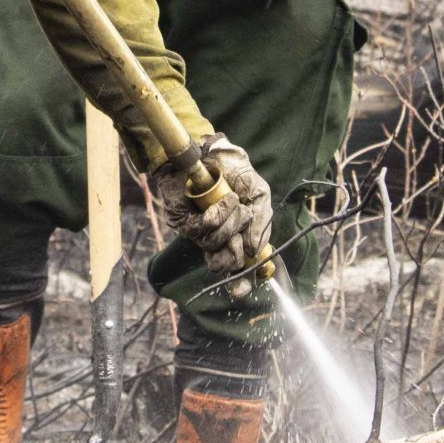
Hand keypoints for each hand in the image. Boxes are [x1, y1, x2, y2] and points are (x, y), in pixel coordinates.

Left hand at [151, 137, 273, 287]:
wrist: (211, 151)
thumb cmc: (235, 173)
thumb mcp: (258, 195)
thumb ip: (261, 223)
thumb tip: (254, 251)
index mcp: (236, 237)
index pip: (237, 270)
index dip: (240, 283)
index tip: (240, 290)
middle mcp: (217, 238)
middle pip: (224, 266)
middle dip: (235, 251)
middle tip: (240, 232)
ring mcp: (199, 232)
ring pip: (213, 246)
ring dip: (228, 224)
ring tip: (232, 201)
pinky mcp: (183, 222)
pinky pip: (200, 231)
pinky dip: (215, 215)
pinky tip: (223, 199)